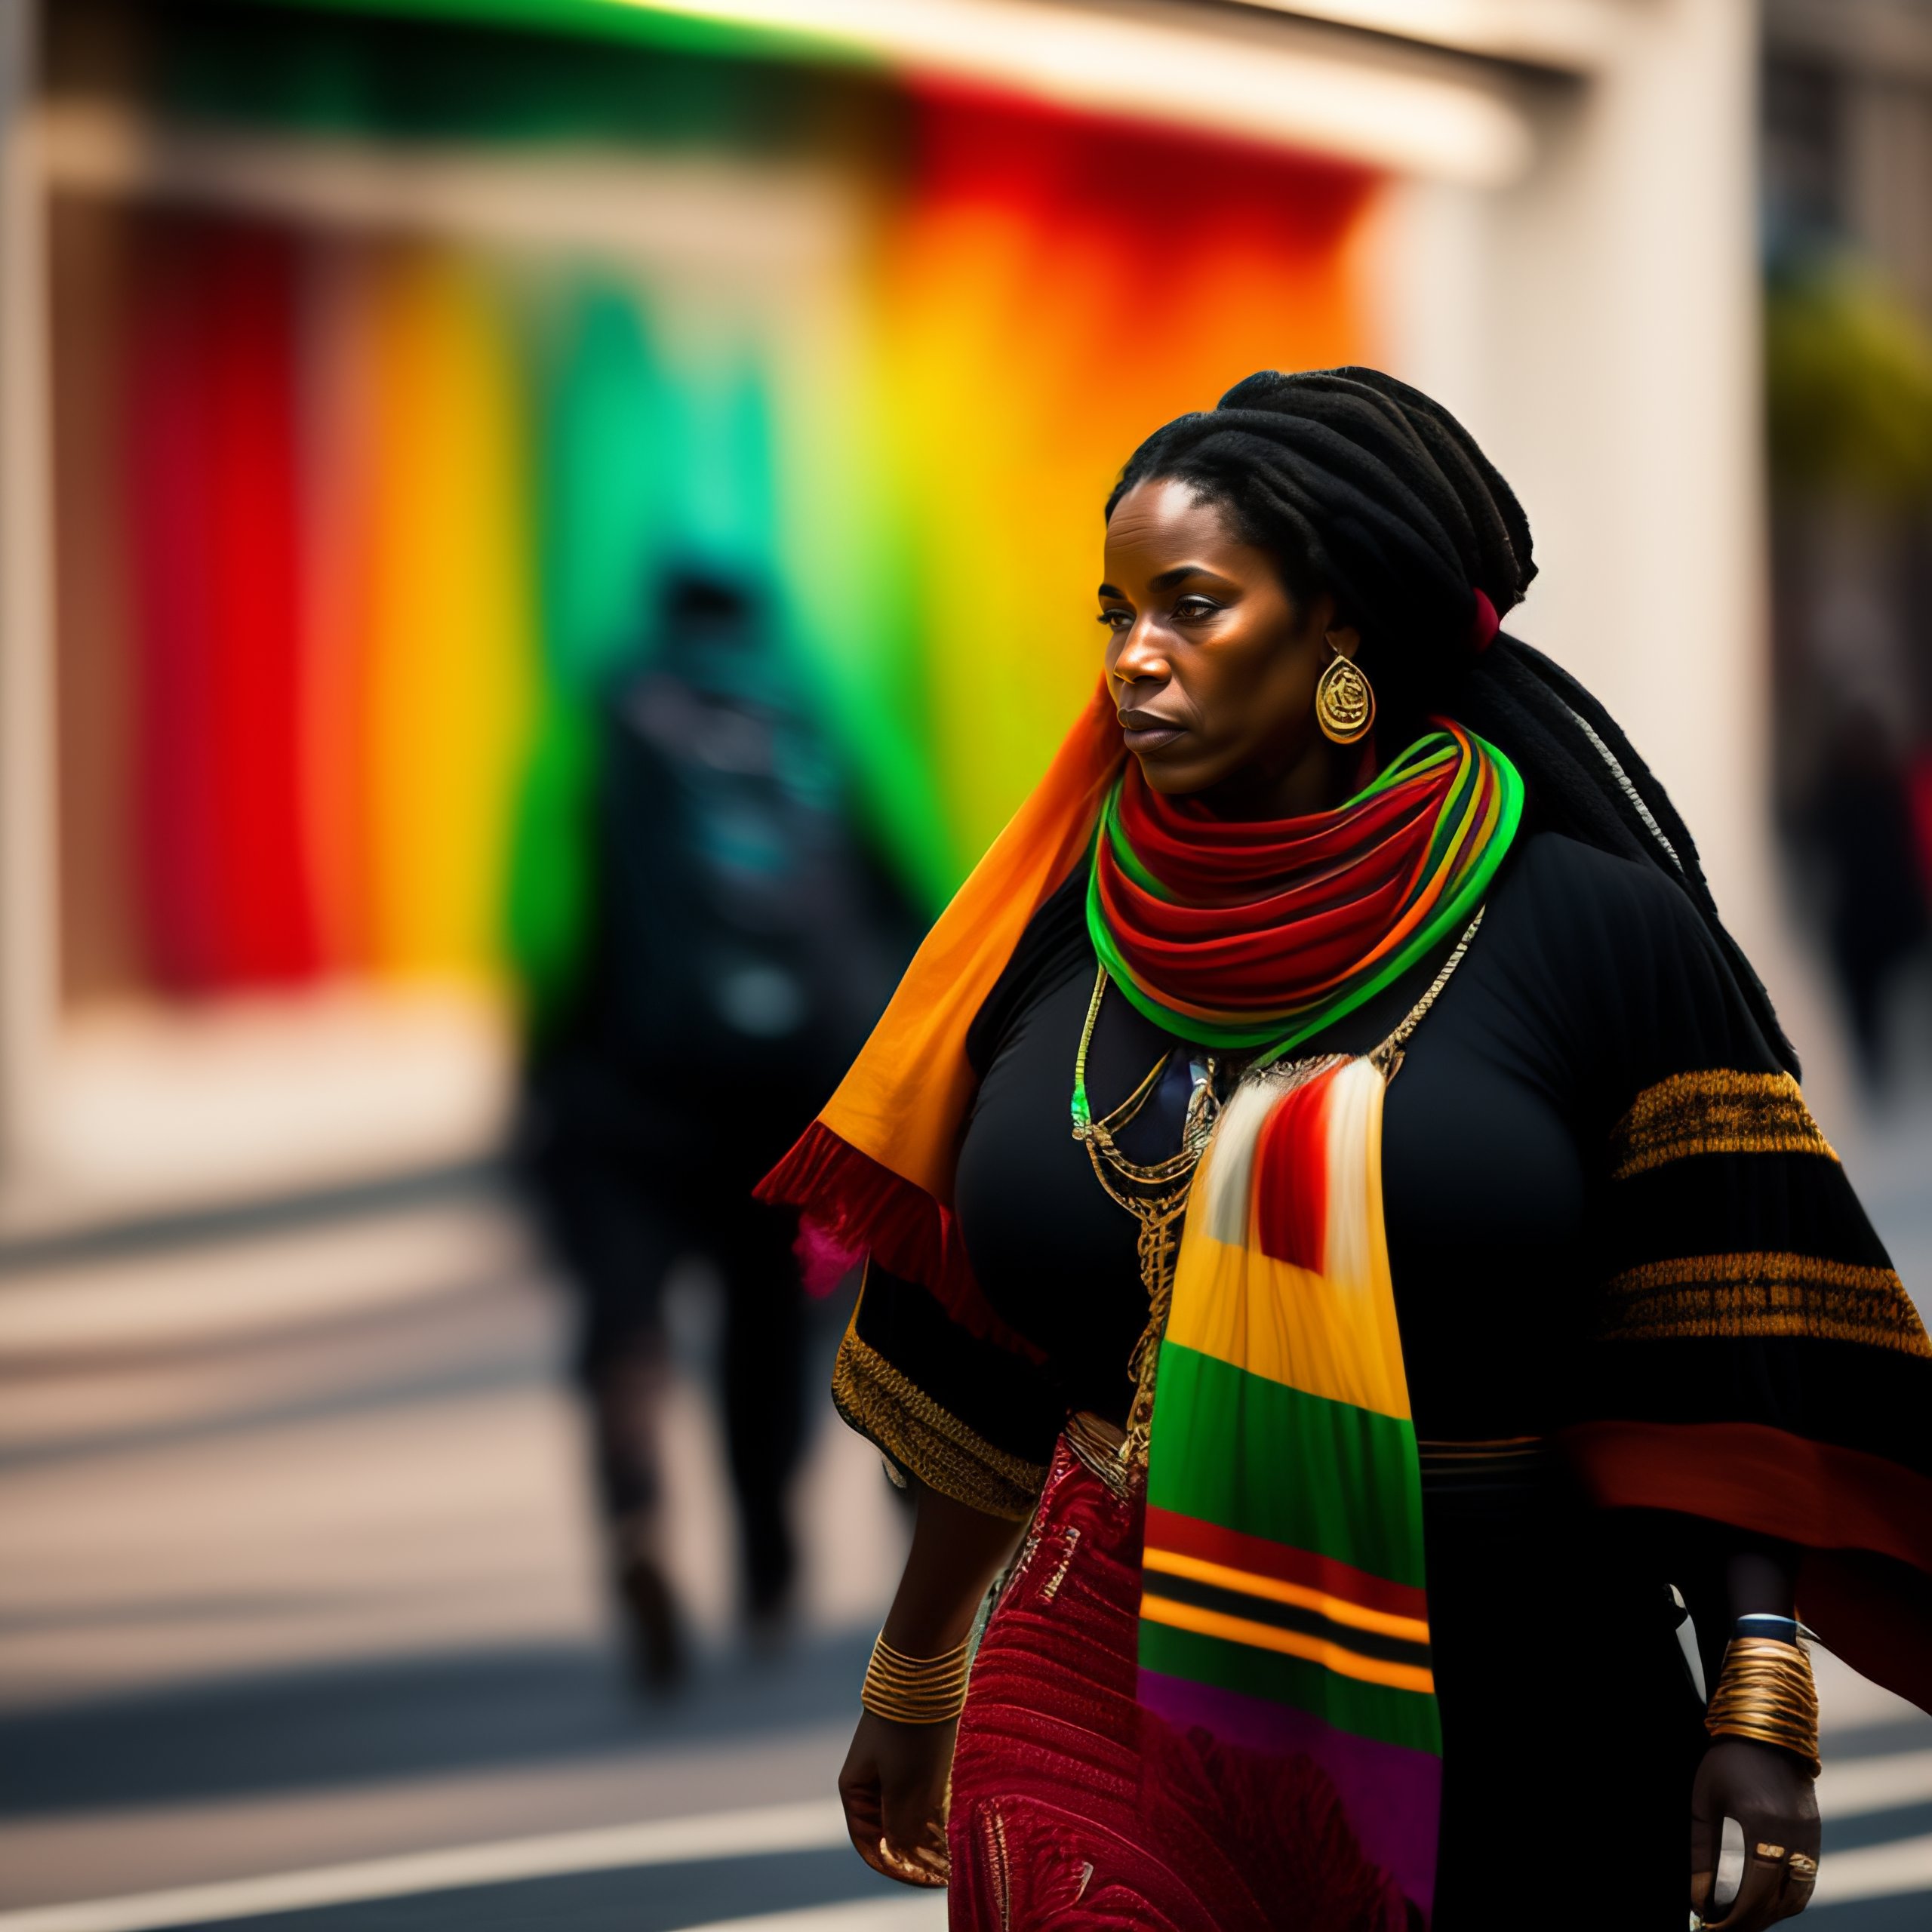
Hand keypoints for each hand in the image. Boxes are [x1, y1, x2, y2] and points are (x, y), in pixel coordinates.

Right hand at [838, 1709, 955, 1886]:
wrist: (924, 1674)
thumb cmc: (908, 1732)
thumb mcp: (903, 1785)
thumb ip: (900, 1827)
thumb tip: (903, 1857)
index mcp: (855, 1791)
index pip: (870, 1845)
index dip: (896, 1867)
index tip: (926, 1879)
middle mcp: (871, 1784)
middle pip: (890, 1831)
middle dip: (915, 1853)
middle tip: (946, 1868)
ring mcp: (894, 1769)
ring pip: (909, 1815)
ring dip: (929, 1835)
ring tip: (955, 1849)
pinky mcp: (917, 1757)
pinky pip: (924, 1796)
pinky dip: (937, 1814)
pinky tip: (955, 1824)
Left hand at [1691, 1738, 1820, 1927]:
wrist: (1767, 1732)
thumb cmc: (1727, 1762)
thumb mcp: (1704, 1801)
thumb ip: (1700, 1849)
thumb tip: (1698, 1895)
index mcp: (1761, 1824)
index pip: (1754, 1889)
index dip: (1736, 1915)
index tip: (1714, 1924)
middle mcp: (1792, 1835)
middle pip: (1778, 1900)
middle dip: (1752, 1921)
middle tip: (1726, 1927)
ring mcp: (1809, 1837)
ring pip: (1797, 1897)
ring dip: (1772, 1914)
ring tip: (1744, 1918)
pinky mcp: (1815, 1836)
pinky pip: (1806, 1880)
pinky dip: (1786, 1898)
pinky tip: (1764, 1898)